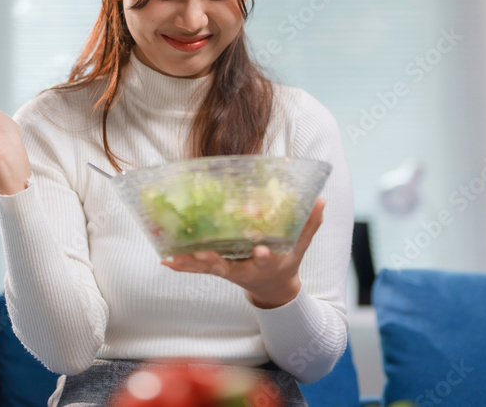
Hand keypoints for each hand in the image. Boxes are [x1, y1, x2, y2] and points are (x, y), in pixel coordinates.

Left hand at [160, 197, 325, 308]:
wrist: (272, 287)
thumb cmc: (286, 261)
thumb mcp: (300, 245)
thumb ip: (309, 223)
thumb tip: (320, 198)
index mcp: (267, 262)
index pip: (265, 258)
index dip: (263, 254)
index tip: (261, 248)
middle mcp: (245, 269)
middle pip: (228, 266)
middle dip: (216, 261)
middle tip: (204, 255)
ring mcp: (229, 271)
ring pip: (208, 269)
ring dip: (191, 263)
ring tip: (174, 258)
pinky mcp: (217, 270)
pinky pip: (198, 269)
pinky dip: (183, 266)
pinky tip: (165, 260)